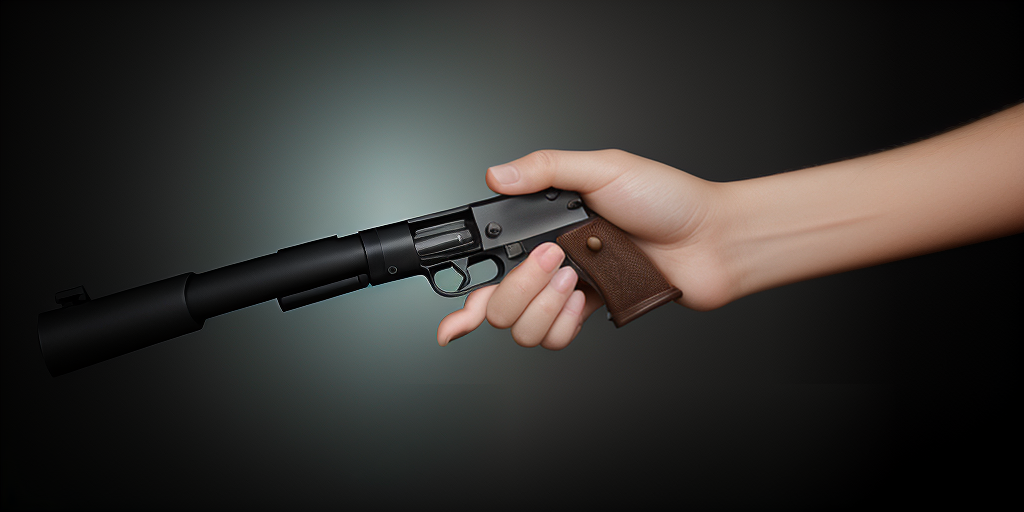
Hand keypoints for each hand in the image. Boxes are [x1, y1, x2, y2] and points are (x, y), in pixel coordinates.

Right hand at [436, 149, 730, 348]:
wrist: (711, 238)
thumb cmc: (666, 198)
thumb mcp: (603, 168)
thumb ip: (545, 169)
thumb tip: (496, 175)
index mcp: (545, 221)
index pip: (489, 257)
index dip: (464, 289)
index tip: (453, 312)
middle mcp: (550, 258)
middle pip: (498, 301)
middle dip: (518, 287)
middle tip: (554, 261)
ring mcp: (569, 289)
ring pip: (522, 326)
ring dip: (542, 306)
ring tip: (574, 282)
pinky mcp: (592, 312)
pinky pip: (555, 338)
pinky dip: (562, 324)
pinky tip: (583, 302)